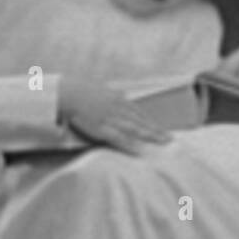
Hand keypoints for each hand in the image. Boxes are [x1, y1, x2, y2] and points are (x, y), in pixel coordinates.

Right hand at [57, 79, 171, 154]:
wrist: (69, 93)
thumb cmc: (83, 91)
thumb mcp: (102, 89)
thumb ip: (114, 95)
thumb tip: (123, 94)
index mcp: (118, 100)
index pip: (139, 113)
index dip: (151, 122)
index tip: (163, 130)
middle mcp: (118, 109)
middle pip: (141, 122)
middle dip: (156, 131)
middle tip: (170, 139)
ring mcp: (111, 119)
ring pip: (134, 129)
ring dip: (148, 135)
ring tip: (161, 142)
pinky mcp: (101, 128)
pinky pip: (117, 137)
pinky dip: (128, 143)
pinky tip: (138, 149)